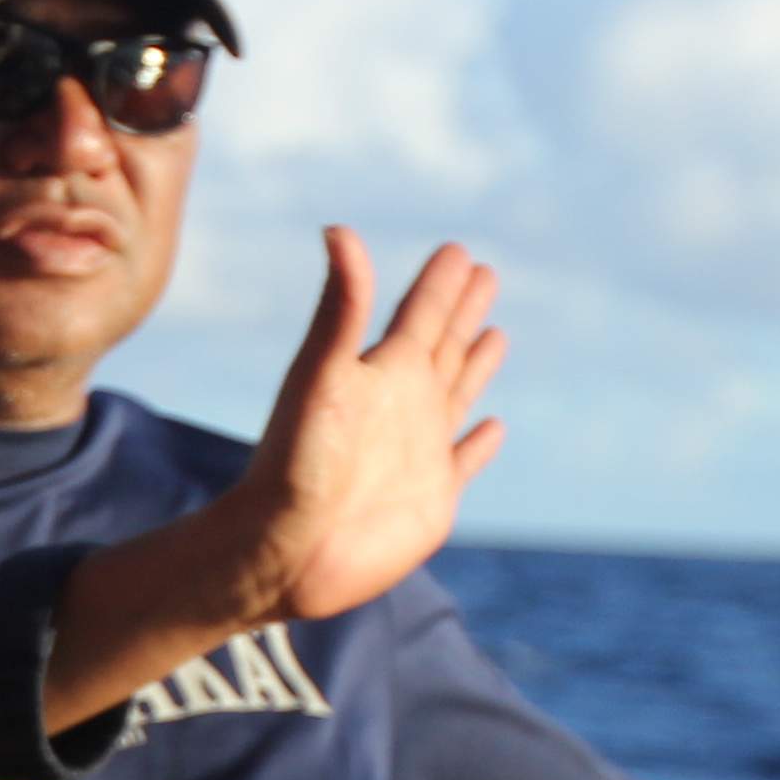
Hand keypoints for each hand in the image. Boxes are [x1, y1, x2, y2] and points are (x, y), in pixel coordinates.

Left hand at [219, 226, 511, 630]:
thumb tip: (338, 229)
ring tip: (496, 335)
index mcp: (381, 372)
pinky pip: (464, 461)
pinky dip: (479, 444)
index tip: (458, 250)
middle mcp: (401, 405)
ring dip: (475, 365)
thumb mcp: (321, 376)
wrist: (283, 551)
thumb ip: (341, 307)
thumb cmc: (294, 464)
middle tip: (484, 272)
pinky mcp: (432, 498)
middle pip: (442, 345)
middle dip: (463, 310)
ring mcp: (418, 450)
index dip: (441, 283)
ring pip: (456, 395)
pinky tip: (494, 427)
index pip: (419, 314)